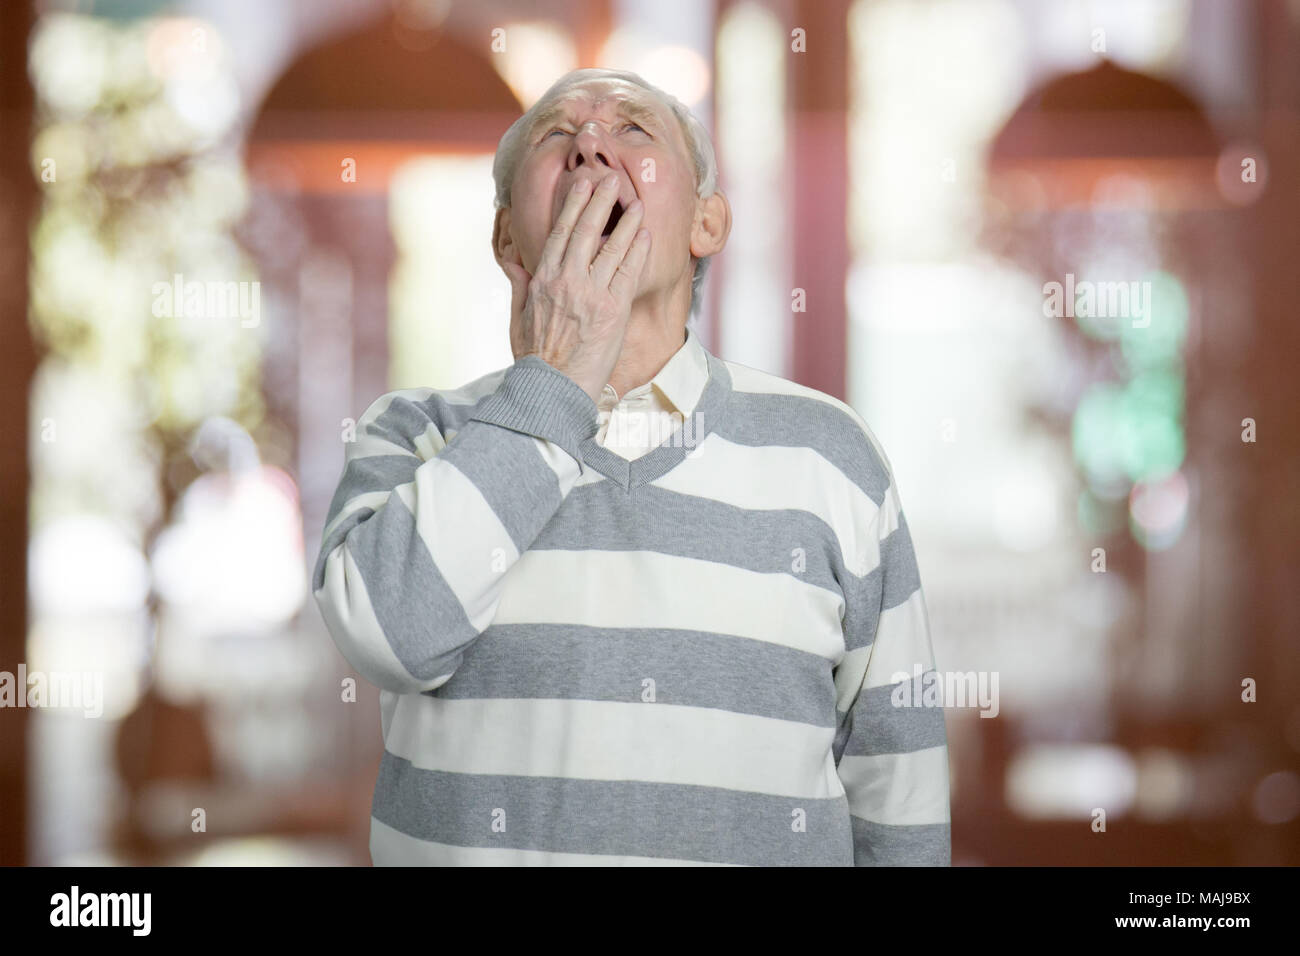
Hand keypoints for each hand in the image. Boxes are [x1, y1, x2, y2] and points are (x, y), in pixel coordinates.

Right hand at [503, 172, 650, 403]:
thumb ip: (519, 286)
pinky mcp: (613, 310)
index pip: (559, 233)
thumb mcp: (517, 319)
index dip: (573, 206)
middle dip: (600, 201)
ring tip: (637, 202)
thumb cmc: (534, 359)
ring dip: (626, 221)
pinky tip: (645, 235)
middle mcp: (566, 281)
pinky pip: (628, 273)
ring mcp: (591, 294)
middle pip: (586, 231)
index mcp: (542, 280)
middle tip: (612, 179)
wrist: (553, 390)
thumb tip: (512, 262)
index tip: (582, 185)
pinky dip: (637, 251)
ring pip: (611, 248)